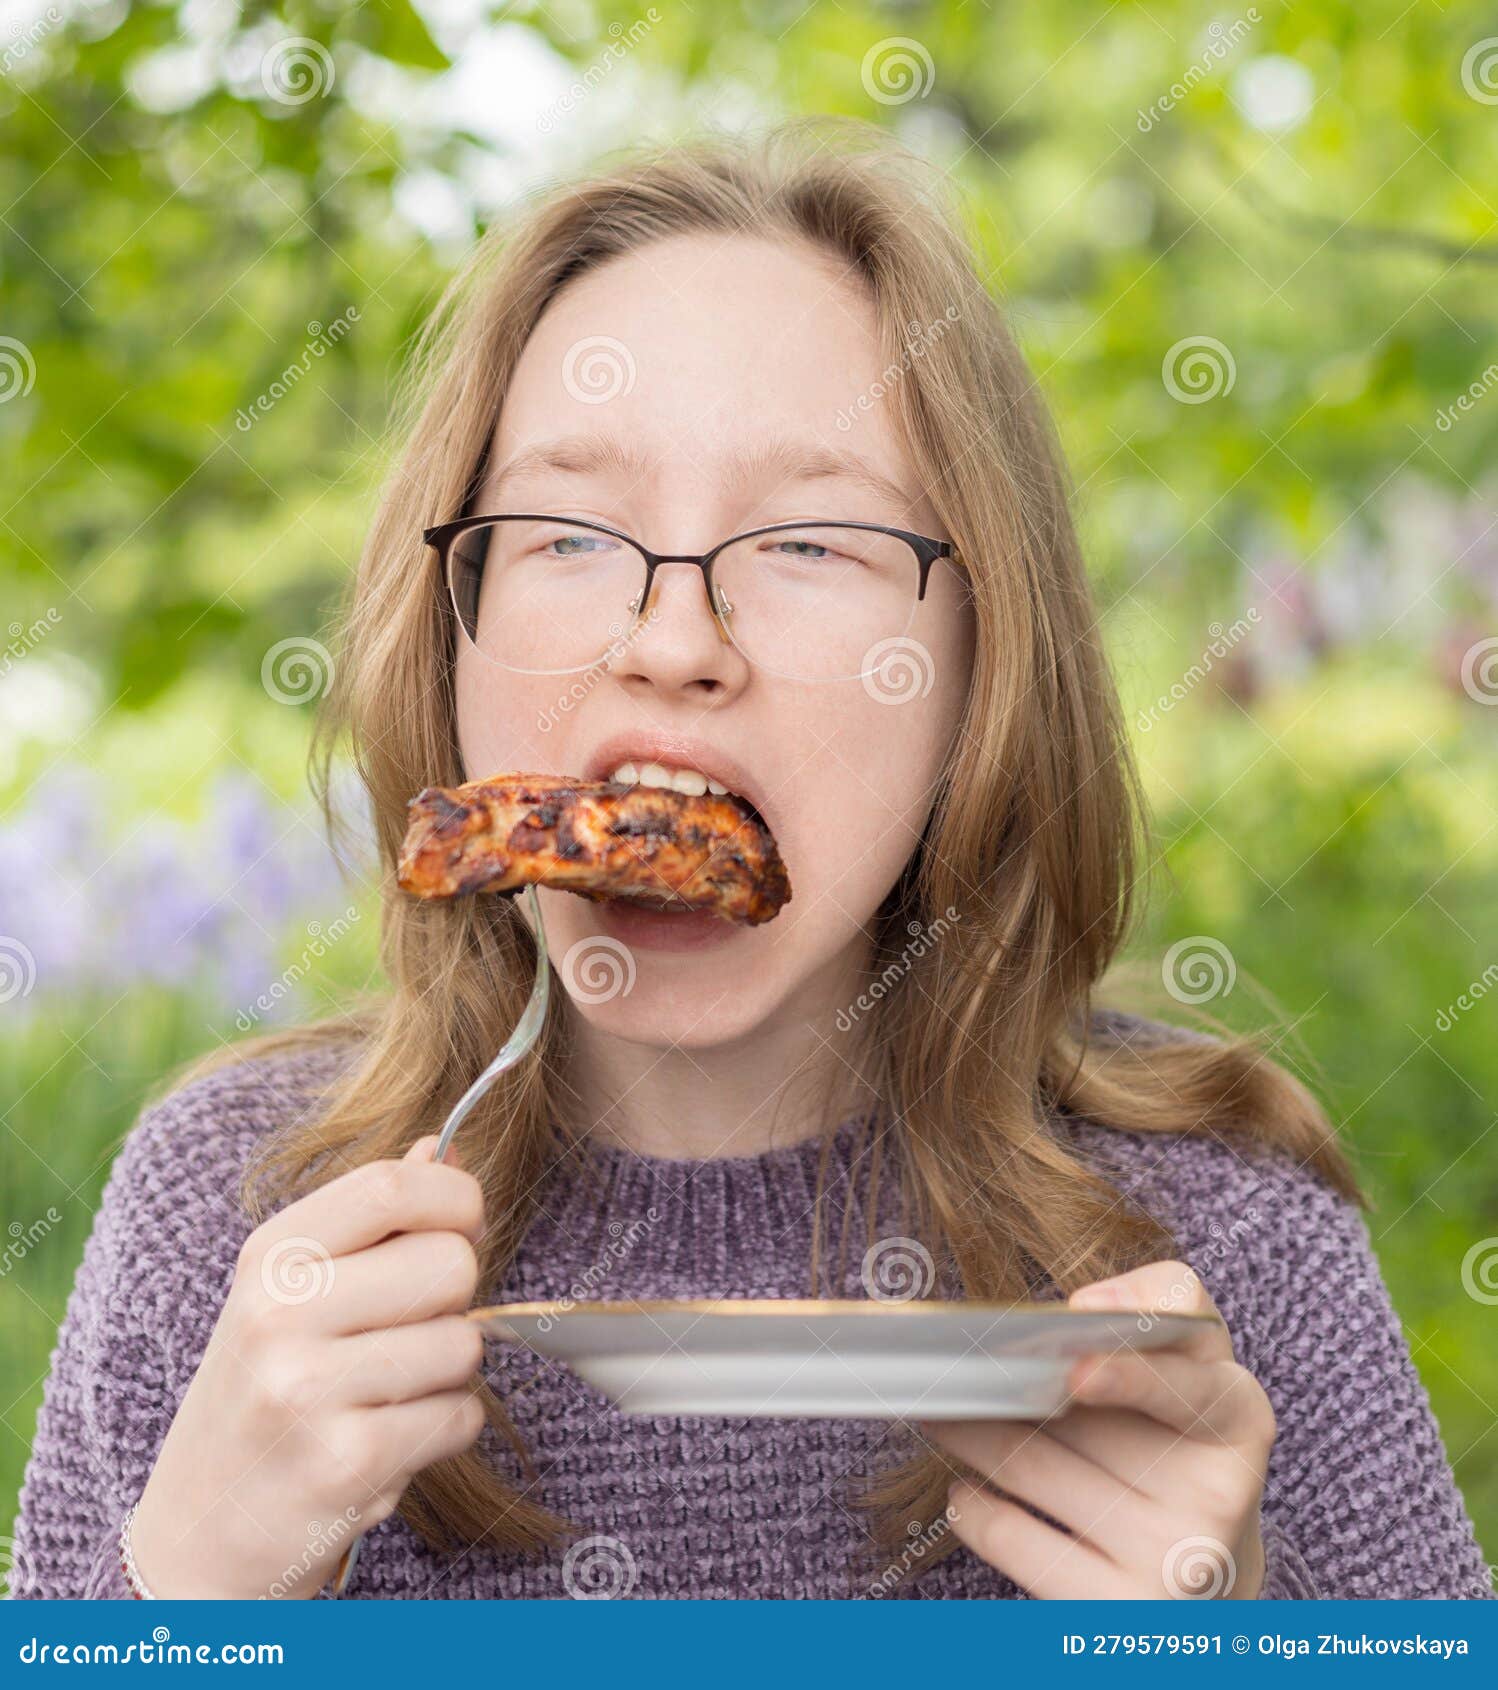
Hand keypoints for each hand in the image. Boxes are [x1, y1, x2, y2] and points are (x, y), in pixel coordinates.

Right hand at [130, 1136, 487, 1597]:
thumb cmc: (263, 1391)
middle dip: (455, 1298)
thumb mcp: (291, 1291)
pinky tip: (387, 1442)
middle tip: (406, 1331)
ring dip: (448, 1374)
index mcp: (270, 1257)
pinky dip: (445, 1430)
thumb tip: (439, 1149)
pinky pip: (461, 1417)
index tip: (461, 1226)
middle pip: (451, 1263)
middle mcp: (279, 1314)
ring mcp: (308, 1390)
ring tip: (387, 1394)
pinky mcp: (347, 1462)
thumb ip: (371, 1217)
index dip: (456, 1199)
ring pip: (464, 1344)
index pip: (393, 1186)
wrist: (200, 1530)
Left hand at [923, 1261, 1272, 1598]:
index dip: (1132, 1377)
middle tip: (954, 1365)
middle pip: (1080, 1418)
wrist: (1210, 1586)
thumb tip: (1084, 1307)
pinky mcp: (1121, 1611)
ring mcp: (1172, 1561)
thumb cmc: (1177, 1446)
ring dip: (970, 1431)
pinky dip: (975, 1508)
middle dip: (1010, 1385)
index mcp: (1238, 1418)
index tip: (1074, 1367)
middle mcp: (1217, 1494)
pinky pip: (1016, 1539)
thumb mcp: (1193, 1373)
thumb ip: (1156, 1310)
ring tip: (941, 1413)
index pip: (1192, 1386)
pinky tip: (967, 1491)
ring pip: (1033, 1466)